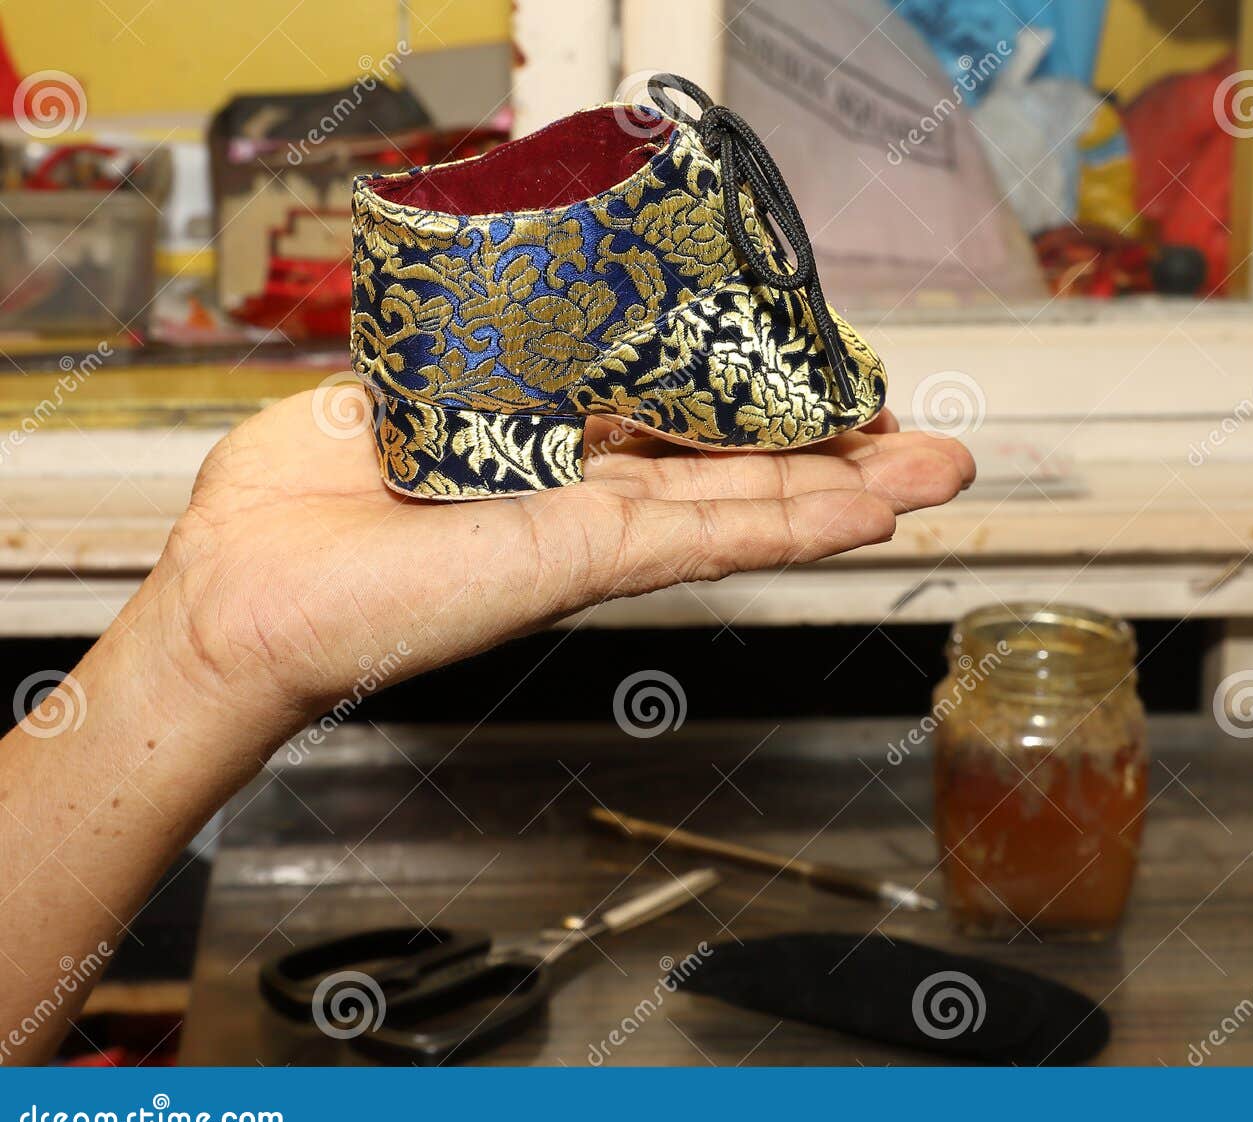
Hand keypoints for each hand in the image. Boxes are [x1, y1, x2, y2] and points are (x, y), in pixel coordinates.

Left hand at [146, 386, 973, 724]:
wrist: (243, 599)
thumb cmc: (296, 513)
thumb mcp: (402, 394)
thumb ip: (480, 370)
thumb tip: (530, 319)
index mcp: (549, 454)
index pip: (681, 425)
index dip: (761, 404)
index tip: (825, 384)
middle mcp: (586, 499)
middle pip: (736, 472)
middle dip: (838, 457)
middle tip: (925, 445)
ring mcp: (593, 533)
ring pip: (745, 508)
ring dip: (848, 493)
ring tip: (938, 477)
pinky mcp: (580, 557)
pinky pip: (704, 534)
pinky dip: (791, 523)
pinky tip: (864, 512)